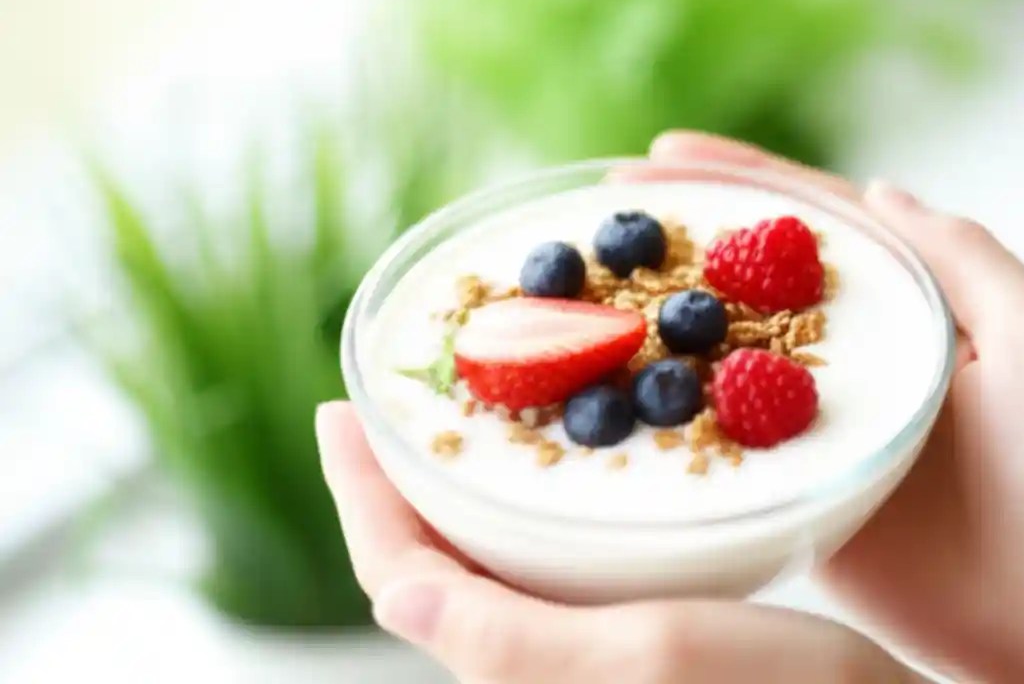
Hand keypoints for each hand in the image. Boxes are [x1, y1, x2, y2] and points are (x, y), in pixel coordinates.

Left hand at [316, 401, 922, 682]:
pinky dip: (529, 505)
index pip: (405, 579)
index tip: (338, 406)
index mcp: (524, 672)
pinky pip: (550, 565)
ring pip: (489, 562)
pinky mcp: (636, 637)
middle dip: (401, 481)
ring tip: (458, 414)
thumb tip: (397, 592)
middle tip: (387, 400)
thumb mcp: (652, 657)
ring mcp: (589, 653)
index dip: (362, 494)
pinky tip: (556, 464)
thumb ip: (512, 637)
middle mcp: (544, 665)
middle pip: (436, 567)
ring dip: (460, 486)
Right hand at [648, 132, 1023, 682]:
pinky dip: (668, 424)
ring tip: (582, 295)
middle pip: (748, 286)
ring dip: (657, 329)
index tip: (660, 155)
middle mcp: (854, 363)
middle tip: (599, 220)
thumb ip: (960, 255)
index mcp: (909, 311)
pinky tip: (610, 404)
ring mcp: (818, 430)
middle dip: (676, 246)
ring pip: (723, 365)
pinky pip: (722, 453)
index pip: (810, 226)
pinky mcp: (797, 496)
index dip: (737, 183)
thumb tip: (882, 189)